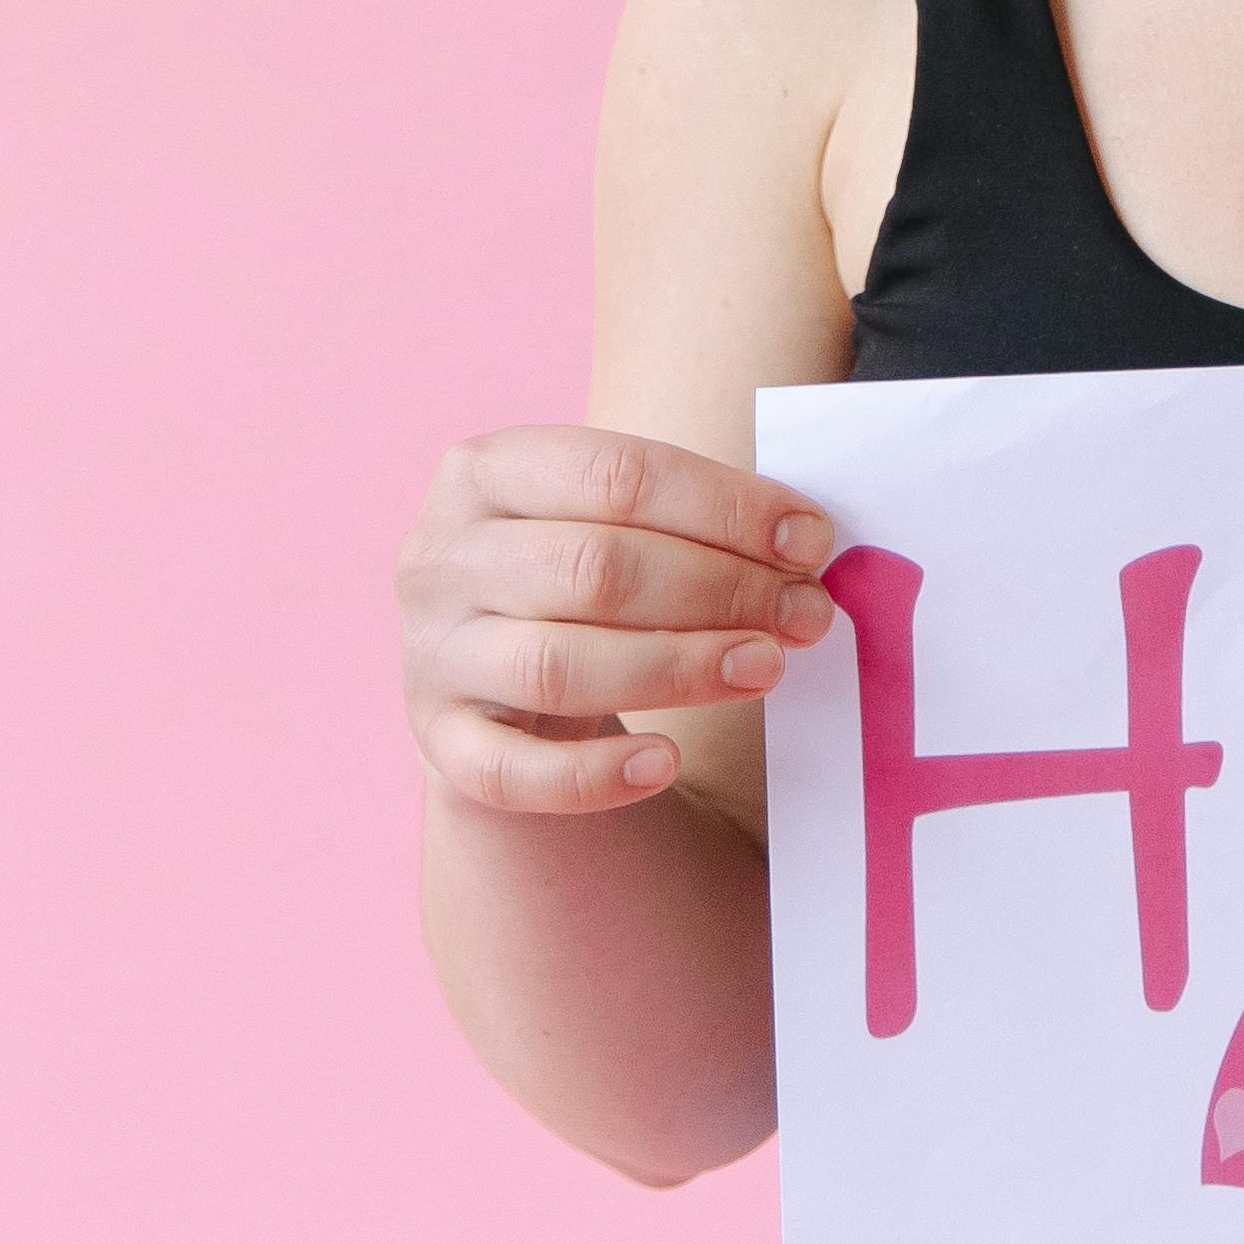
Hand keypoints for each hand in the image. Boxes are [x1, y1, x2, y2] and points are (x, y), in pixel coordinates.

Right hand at [397, 426, 843, 817]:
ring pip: (558, 663)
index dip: (724, 506)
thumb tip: (806, 545)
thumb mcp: (601, 517)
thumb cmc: (571, 571)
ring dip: (677, 667)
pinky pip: (512, 773)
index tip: (811, 538)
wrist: (481, 660)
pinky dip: (593, 775)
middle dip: (718, 589)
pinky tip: (667, 762)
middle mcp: (442, 556)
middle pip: (594, 567)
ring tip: (764, 668)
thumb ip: (685, 520)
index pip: (617, 474)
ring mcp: (432, 653)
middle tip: (805, 613)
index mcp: (485, 469)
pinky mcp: (437, 742)